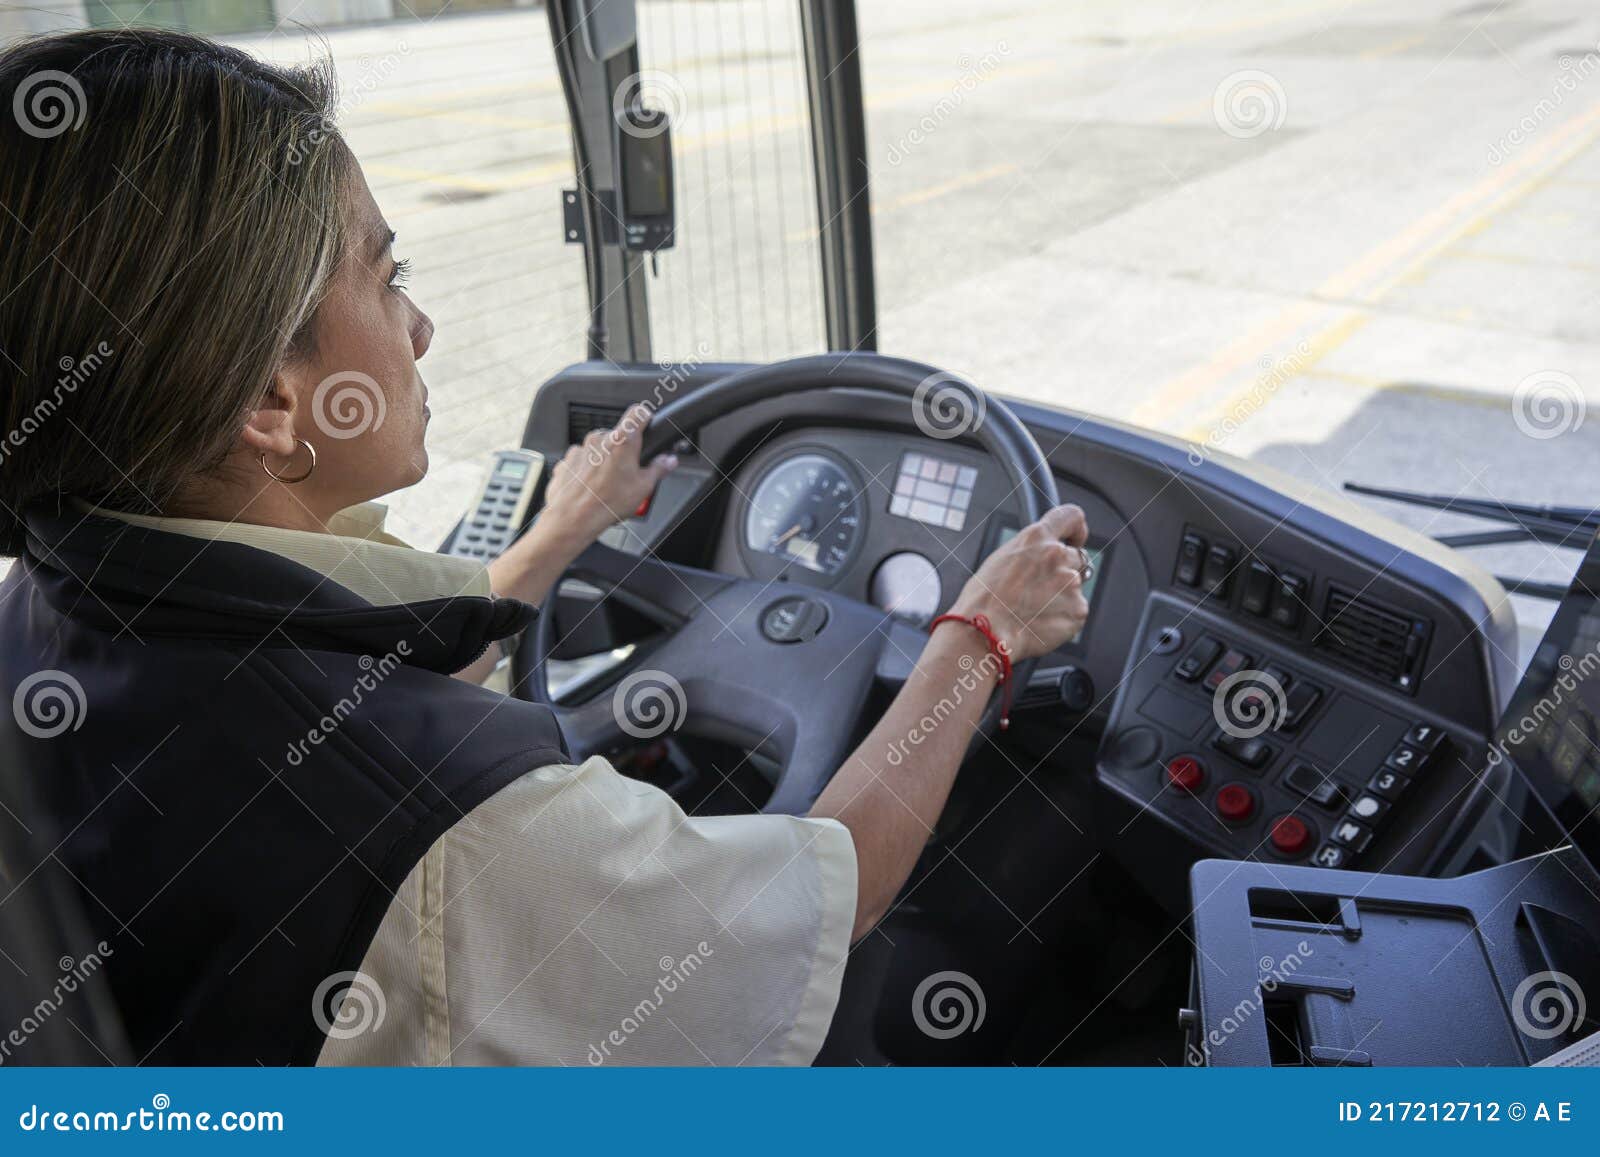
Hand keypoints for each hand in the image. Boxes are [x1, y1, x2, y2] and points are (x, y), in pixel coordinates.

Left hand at [540, 402, 678, 547]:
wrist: (574, 518)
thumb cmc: (607, 503)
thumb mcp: (643, 487)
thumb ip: (659, 469)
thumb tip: (668, 461)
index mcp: (622, 440)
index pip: (638, 412)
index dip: (645, 418)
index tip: (646, 426)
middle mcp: (599, 439)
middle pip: (617, 435)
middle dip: (623, 450)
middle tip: (627, 472)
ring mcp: (580, 449)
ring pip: (598, 449)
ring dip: (604, 461)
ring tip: (608, 485)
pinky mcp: (567, 461)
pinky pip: (581, 461)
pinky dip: (587, 471)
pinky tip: (592, 488)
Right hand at [948, 504, 1090, 659]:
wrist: (984, 633)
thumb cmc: (983, 601)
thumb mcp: (1001, 559)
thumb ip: (1029, 551)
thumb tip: (1040, 556)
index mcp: (1037, 537)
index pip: (1072, 516)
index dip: (1076, 529)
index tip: (1075, 539)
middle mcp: (1058, 555)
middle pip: (1075, 558)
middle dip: (1063, 571)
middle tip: (1041, 590)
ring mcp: (1071, 583)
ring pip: (1074, 587)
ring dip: (1060, 597)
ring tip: (1033, 610)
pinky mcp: (1078, 610)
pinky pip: (1075, 612)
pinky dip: (1062, 619)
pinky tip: (1040, 623)